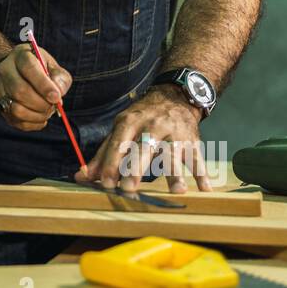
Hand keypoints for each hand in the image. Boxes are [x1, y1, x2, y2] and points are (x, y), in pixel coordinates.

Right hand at [0, 42, 71, 131]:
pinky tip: (40, 116)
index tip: (56, 97)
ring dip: (36, 115)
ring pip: (15, 109)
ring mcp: (0, 89)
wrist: (17, 70)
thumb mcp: (52, 65)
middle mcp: (5, 71)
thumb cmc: (39, 68)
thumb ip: (60, 77)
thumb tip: (58, 93)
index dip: (44, 85)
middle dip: (41, 103)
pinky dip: (32, 123)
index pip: (29, 69)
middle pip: (19, 91)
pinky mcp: (0, 106)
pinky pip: (16, 121)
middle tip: (53, 106)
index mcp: (20, 56)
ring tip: (47, 111)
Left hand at [74, 88, 211, 192]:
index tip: (106, 183)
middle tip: (130, 188)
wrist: (176, 96)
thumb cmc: (143, 118)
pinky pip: (198, 158)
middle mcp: (152, 125)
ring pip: (174, 153)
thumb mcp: (121, 129)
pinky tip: (205, 190)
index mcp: (131, 122)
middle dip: (136, 168)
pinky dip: (203, 174)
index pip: (119, 143)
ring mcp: (174, 132)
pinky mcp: (192, 140)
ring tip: (176, 191)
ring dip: (175, 173)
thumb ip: (103, 155)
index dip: (112, 163)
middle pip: (144, 147)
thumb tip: (81, 177)